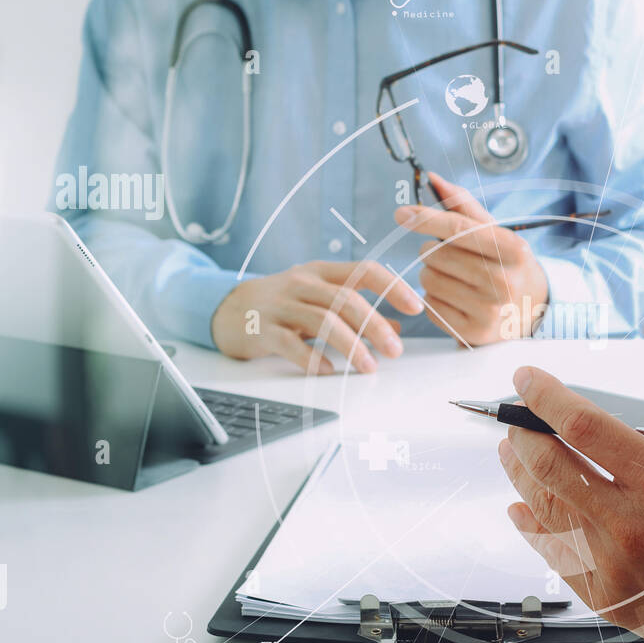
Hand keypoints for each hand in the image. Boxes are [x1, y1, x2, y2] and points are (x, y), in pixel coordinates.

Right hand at [210, 260, 423, 373]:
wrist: (226, 308)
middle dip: (375, 326)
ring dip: (350, 345)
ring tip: (368, 366)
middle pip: (346, 299)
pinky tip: (327, 371)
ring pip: (322, 320)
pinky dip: (311, 358)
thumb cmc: (283, 303)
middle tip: (395, 350)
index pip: (364, 271)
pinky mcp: (262, 328)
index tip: (416, 307)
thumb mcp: (320, 299)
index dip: (393, 287)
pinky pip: (290, 343)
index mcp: (322, 272)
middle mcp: (303, 283)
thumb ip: (357, 312)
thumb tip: (396, 328)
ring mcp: (281, 305)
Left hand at [394, 172, 548, 345]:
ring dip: (431, 274)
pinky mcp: (472, 333)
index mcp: (513, 250)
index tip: (401, 213)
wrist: (531, 308)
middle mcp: (503, 281)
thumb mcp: (495, 233)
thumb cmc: (506, 264)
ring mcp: (489, 310)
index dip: (426, 218)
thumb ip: (463, 205)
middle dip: (432, 251)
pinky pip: (429, 306)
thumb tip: (433, 179)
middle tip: (447, 256)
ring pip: (428, 280)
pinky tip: (454, 298)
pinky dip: (434, 299)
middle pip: (437, 254)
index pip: (459, 229)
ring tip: (453, 277)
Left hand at [497, 323, 643, 642]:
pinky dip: (532, 527)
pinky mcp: (608, 597)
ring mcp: (616, 565)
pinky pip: (555, 556)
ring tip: (513, 452)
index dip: (546, 397)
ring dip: (522, 474)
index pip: (583, 427)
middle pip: (552, 467)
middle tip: (517, 418)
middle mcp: (632, 525)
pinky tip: (522, 508)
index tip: (527, 378)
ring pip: (546, 510)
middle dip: (525, 434)